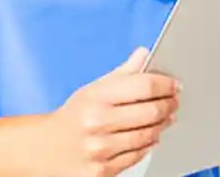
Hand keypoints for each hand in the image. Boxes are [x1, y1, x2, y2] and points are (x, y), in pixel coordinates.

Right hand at [38, 47, 178, 176]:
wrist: (45, 150)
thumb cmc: (72, 118)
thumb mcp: (91, 90)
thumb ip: (121, 74)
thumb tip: (143, 54)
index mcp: (95, 97)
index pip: (143, 85)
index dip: (165, 84)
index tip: (174, 84)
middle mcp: (97, 122)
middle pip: (151, 111)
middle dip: (169, 105)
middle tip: (174, 101)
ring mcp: (101, 149)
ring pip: (149, 136)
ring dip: (163, 125)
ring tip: (166, 117)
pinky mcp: (104, 170)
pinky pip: (139, 156)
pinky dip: (149, 145)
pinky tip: (151, 136)